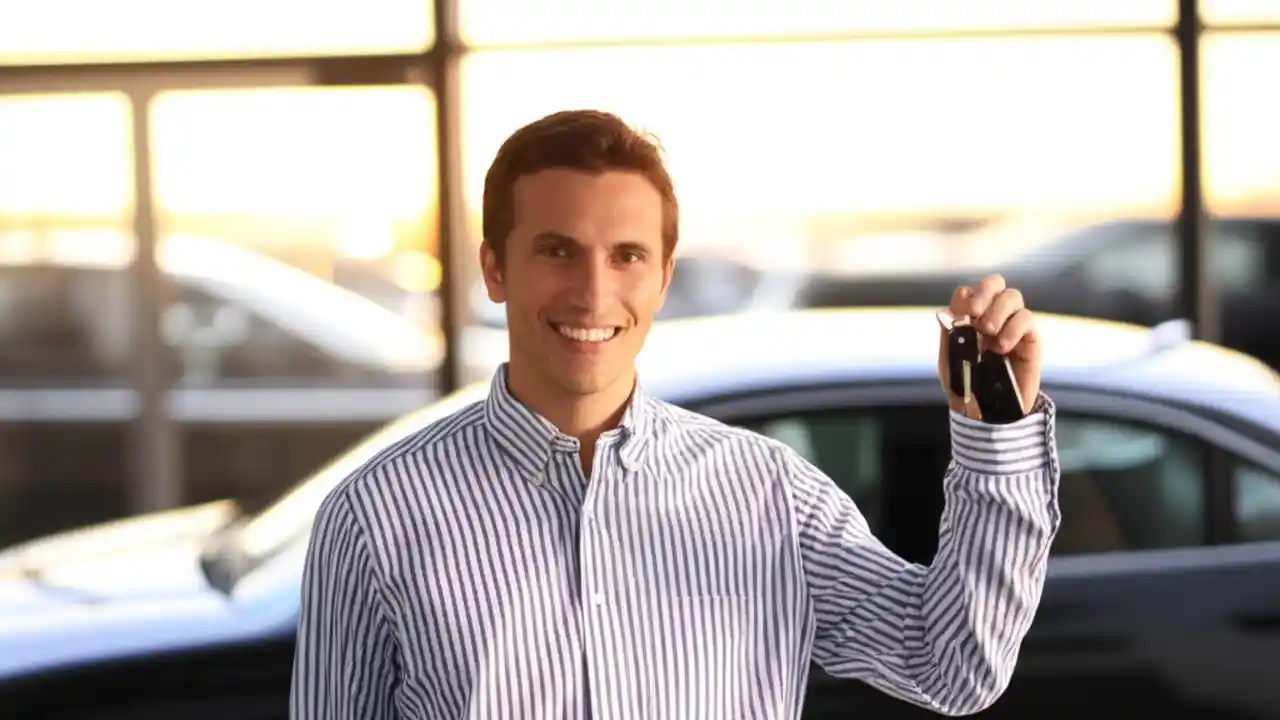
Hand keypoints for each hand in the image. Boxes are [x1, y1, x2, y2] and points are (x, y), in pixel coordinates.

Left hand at [936, 274, 1041, 419]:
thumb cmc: (967, 389)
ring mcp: (1012, 327)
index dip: (966, 295)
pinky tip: (1002, 346)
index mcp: (970, 320)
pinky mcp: (1030, 341)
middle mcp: (992, 318)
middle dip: (985, 291)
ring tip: (989, 332)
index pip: (970, 292)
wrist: (988, 415)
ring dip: (999, 310)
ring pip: (1013, 297)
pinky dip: (1014, 328)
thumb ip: (949, 336)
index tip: (962, 311)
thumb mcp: (950, 362)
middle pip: (996, 284)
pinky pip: (1027, 319)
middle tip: (976, 312)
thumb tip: (948, 311)